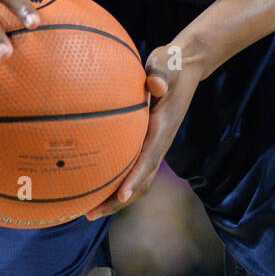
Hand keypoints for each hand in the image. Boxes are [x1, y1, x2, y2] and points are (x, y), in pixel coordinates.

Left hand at [84, 42, 202, 218]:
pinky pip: (134, 167)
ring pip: (138, 179)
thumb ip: (161, 74)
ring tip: (89, 209)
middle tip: (90, 213)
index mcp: (163, 126)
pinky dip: (118, 181)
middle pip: (142, 179)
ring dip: (116, 197)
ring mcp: (155, 144)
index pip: (149, 158)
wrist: (185, 65)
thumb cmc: (171, 62)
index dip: (135, 179)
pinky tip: (96, 182)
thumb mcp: (166, 63)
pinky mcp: (149, 141)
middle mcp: (161, 141)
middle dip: (119, 200)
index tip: (122, 196)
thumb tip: (156, 85)